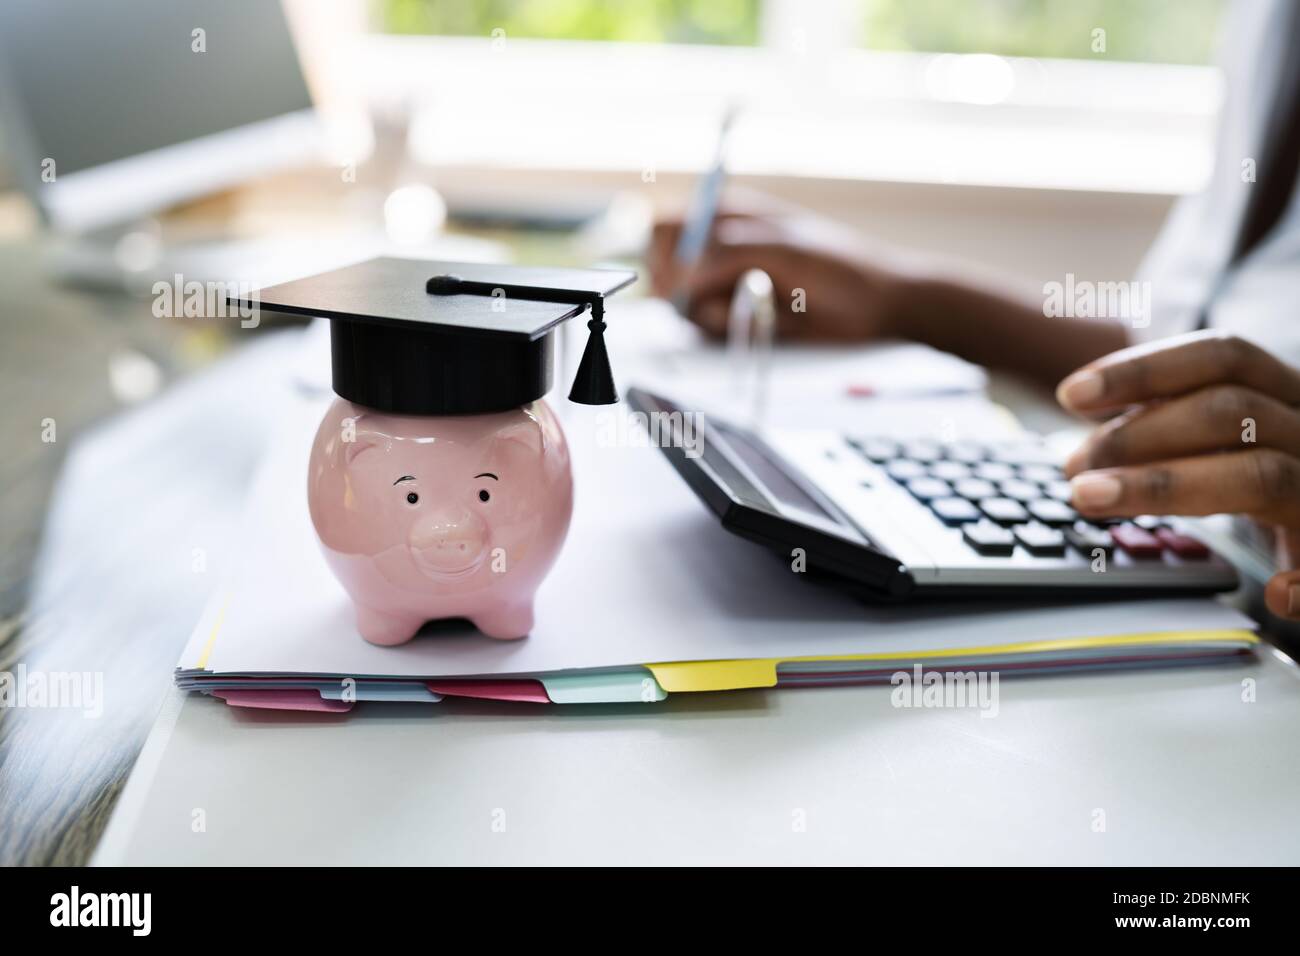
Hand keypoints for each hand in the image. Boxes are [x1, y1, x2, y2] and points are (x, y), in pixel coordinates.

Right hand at [646, 210, 912, 341]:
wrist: (876, 305)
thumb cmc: (836, 264)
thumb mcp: (781, 249)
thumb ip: (726, 256)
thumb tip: (681, 278)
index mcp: (727, 215)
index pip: (666, 225)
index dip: (664, 252)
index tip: (680, 275)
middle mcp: (719, 247)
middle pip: (665, 268)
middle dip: (681, 288)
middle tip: (715, 297)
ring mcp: (726, 283)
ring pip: (682, 303)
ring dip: (709, 311)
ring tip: (750, 306)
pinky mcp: (736, 315)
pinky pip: (706, 325)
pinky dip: (724, 327)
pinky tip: (757, 319)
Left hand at [1057, 330, 1299, 618]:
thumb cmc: (1266, 474)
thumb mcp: (1225, 439)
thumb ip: (1165, 432)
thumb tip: (1079, 458)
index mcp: (1286, 394)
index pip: (1220, 356)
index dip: (1142, 370)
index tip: (1071, 395)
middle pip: (1229, 412)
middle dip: (1135, 436)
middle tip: (1073, 468)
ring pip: (1261, 474)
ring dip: (1163, 486)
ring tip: (1091, 499)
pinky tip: (1273, 594)